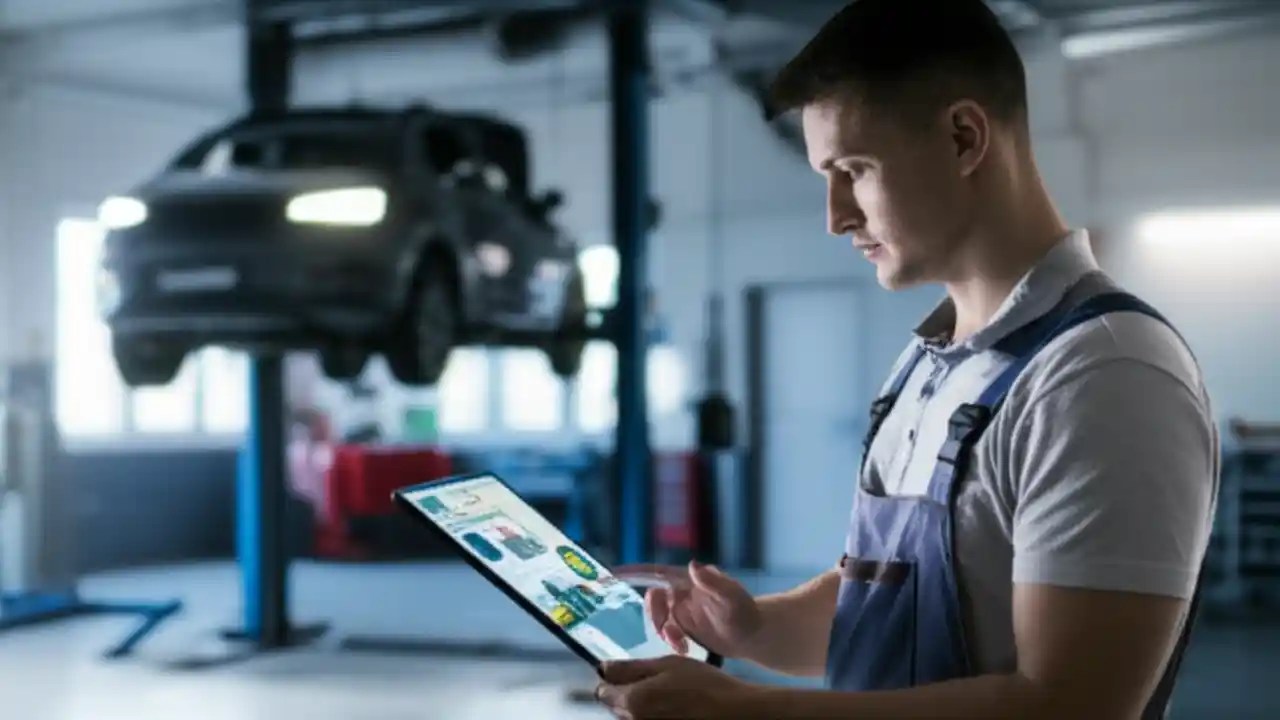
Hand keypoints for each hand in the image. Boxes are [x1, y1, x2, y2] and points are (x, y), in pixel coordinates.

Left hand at [596, 655, 755, 718]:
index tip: (630, 673)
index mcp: (632, 701)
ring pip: (631, 717)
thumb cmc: (702, 684)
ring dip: (641, 706)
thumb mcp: (667, 665)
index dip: (614, 679)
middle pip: (616, 706)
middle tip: (655, 682)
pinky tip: (674, 708)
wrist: (734, 713)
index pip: (603, 691)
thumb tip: (603, 668)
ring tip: (668, 696)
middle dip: (627, 693)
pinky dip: (654, 715)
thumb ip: (631, 668)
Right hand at [615, 561, 762, 658]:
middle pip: (652, 600)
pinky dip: (670, 641)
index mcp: (687, 580)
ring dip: (664, 632)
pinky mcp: (682, 628)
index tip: (611, 573)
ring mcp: (680, 611)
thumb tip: (693, 565)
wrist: (752, 635)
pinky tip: (684, 649)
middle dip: (656, 617)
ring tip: (681, 645)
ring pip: (657, 619)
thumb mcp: (731, 596)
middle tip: (670, 633)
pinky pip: (665, 633)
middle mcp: (679, 593)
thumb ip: (713, 581)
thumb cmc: (745, 611)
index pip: (654, 572)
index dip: (632, 572)